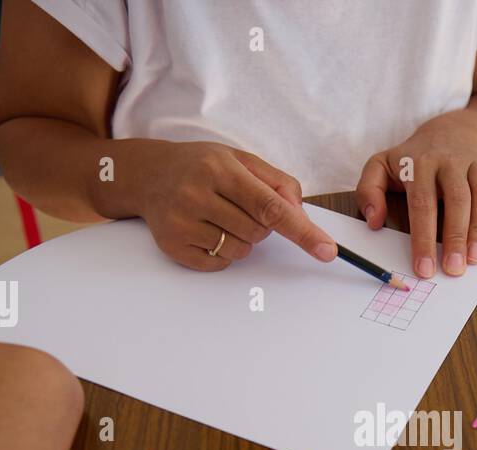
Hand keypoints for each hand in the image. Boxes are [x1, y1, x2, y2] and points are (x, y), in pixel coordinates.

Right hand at [133, 141, 336, 270]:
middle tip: (237, 205)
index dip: (302, 231)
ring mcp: (182, 222)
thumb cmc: (202, 166)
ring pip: (241, 250)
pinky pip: (219, 263)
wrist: (149, 175)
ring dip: (242, 239)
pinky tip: (206, 229)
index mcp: (220, 169)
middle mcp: (197, 195)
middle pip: (258, 232)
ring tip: (219, 216)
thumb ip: (276, 182)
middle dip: (260, 224)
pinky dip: (222, 252)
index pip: (270, 207)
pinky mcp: (173, 246)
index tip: (326, 250)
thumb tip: (301, 213)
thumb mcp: (240, 159)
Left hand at [356, 123, 476, 278]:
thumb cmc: (412, 160)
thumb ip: (369, 191)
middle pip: (456, 200)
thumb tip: (373, 222)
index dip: (424, 238)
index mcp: (419, 163)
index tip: (424, 268)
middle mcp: (449, 161)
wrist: (452, 132)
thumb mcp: (381, 165)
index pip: (422, 203)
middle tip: (453, 269)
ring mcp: (474, 165)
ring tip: (475, 260)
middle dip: (455, 237)